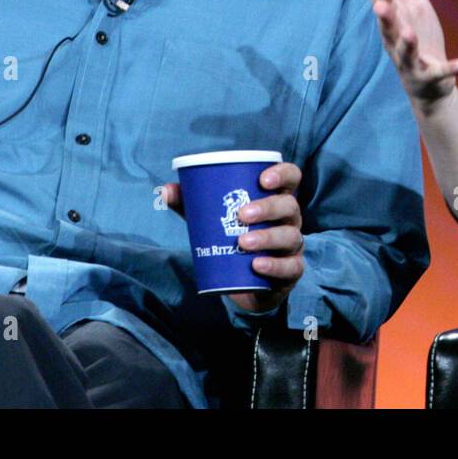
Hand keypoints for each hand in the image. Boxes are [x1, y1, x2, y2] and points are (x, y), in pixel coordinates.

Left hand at [160, 162, 303, 313]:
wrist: (244, 284)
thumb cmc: (233, 240)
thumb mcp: (213, 220)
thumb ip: (192, 205)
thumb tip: (164, 191)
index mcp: (276, 199)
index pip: (291, 178)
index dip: (282, 174)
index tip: (262, 179)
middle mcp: (289, 220)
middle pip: (289, 206)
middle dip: (267, 208)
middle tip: (240, 215)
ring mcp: (293, 246)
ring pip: (290, 236)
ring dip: (267, 237)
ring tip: (242, 243)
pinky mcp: (292, 271)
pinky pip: (291, 267)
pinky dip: (275, 265)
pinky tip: (257, 265)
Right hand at [368, 0, 457, 106]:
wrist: (429, 83)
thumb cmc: (415, 35)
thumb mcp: (409, 4)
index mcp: (392, 22)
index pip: (383, 5)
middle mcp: (396, 42)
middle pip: (387, 29)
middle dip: (385, 17)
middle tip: (381, 6)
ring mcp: (411, 62)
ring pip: (405, 52)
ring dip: (407, 43)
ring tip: (410, 33)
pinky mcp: (429, 77)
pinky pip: (439, 73)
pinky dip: (450, 69)